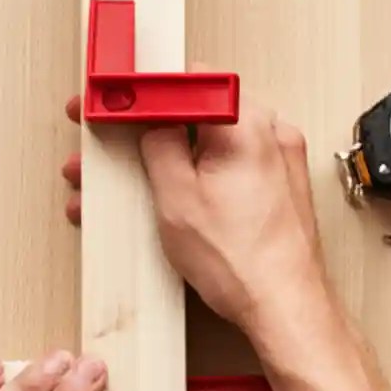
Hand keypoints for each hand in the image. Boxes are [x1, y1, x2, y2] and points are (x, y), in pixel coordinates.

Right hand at [61, 87, 333, 335]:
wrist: (284, 306)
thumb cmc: (241, 261)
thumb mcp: (176, 197)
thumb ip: (158, 144)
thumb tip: (149, 120)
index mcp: (245, 123)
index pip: (182, 84)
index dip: (137, 93)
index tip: (110, 102)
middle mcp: (268, 132)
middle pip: (192, 113)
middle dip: (143, 132)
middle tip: (106, 146)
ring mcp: (276, 159)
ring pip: (205, 145)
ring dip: (162, 160)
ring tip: (125, 187)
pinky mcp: (276, 186)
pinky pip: (226, 167)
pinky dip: (193, 177)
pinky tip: (163, 200)